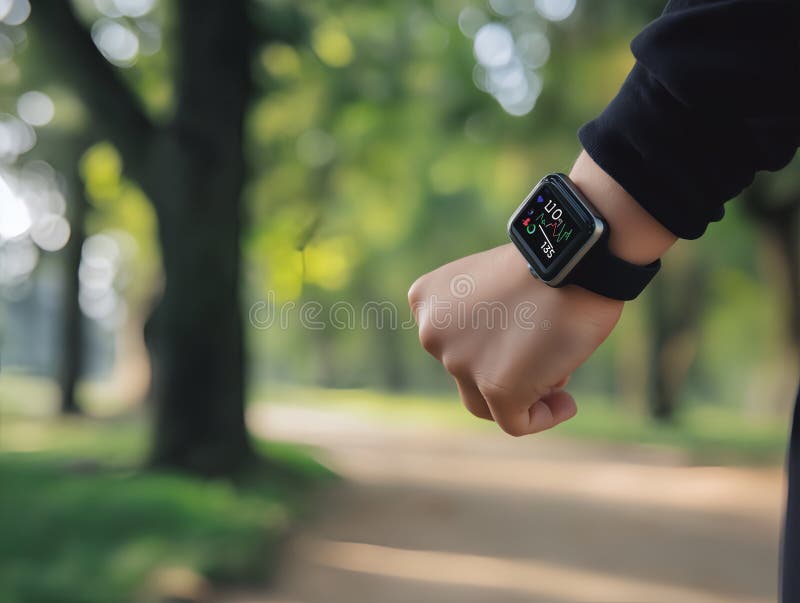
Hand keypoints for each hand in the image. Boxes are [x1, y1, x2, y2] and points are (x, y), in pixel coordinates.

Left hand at [408, 243, 622, 436]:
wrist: (576, 255)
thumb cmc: (548, 263)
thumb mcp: (493, 284)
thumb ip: (481, 319)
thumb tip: (499, 363)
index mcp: (426, 300)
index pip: (450, 342)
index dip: (485, 346)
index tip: (521, 333)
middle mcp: (432, 333)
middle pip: (466, 373)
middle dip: (506, 368)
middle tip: (546, 350)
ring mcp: (459, 362)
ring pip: (485, 402)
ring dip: (521, 393)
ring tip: (559, 373)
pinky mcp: (495, 388)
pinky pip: (516, 423)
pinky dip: (543, 417)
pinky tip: (567, 404)